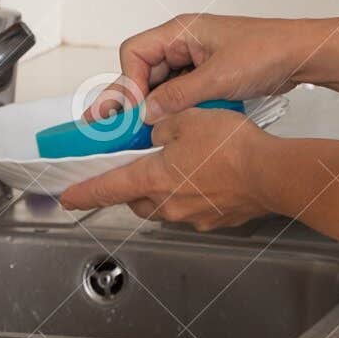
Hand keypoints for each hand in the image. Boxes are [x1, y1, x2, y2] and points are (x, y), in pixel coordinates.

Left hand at [60, 106, 272, 228]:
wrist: (269, 173)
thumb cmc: (232, 148)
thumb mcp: (189, 118)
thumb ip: (165, 123)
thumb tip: (157, 130)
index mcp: (154, 178)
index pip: (107, 188)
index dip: (84, 193)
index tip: (68, 198)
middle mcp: (168, 203)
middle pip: (136, 201)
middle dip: (132, 188)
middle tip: (136, 170)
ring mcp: (192, 216)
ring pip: (165, 206)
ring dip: (164, 191)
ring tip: (182, 167)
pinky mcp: (215, 219)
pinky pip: (194, 208)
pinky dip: (194, 194)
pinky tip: (210, 177)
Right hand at [83, 11, 314, 125]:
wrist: (300, 55)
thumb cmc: (266, 52)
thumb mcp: (219, 77)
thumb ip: (178, 96)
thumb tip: (145, 113)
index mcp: (182, 31)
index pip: (135, 52)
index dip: (128, 81)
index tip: (132, 110)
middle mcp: (184, 42)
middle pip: (143, 69)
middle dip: (130, 97)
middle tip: (108, 127)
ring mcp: (196, 58)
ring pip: (160, 83)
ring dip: (150, 105)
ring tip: (131, 133)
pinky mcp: (207, 74)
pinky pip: (178, 91)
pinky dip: (170, 108)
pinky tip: (164, 127)